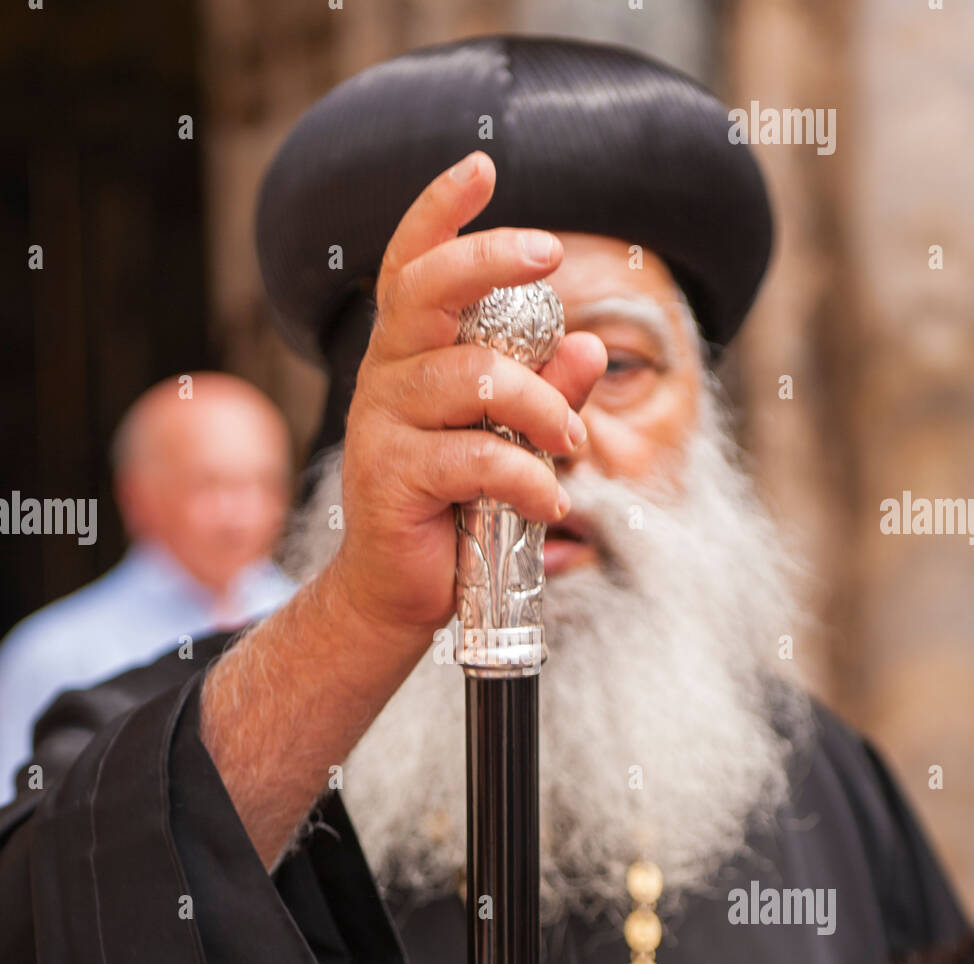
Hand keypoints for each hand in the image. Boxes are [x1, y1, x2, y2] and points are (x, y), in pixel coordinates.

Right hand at [333, 150, 607, 636]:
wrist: (398, 590)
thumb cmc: (455, 505)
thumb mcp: (508, 440)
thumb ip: (546, 391)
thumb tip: (588, 345)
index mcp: (409, 354)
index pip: (411, 265)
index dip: (439, 211)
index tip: (483, 166)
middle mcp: (386, 375)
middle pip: (427, 291)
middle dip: (491, 258)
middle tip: (552, 253)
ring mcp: (381, 425)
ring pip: (472, 379)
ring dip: (541, 408)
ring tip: (571, 447)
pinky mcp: (390, 478)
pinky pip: (473, 457)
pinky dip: (527, 479)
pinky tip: (551, 503)